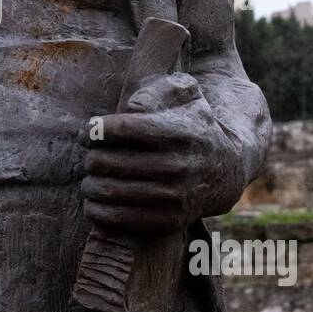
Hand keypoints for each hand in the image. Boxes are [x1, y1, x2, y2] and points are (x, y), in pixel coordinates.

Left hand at [78, 73, 245, 234]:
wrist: (226, 168)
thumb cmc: (193, 124)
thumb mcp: (186, 94)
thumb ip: (158, 90)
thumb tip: (131, 107)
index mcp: (181, 132)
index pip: (125, 129)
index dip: (96, 130)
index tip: (86, 133)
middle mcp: (180, 166)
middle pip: (110, 162)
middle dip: (91, 158)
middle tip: (89, 157)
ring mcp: (176, 197)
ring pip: (111, 192)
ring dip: (90, 185)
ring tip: (89, 178)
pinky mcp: (171, 221)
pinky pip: (121, 220)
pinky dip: (99, 211)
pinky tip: (94, 201)